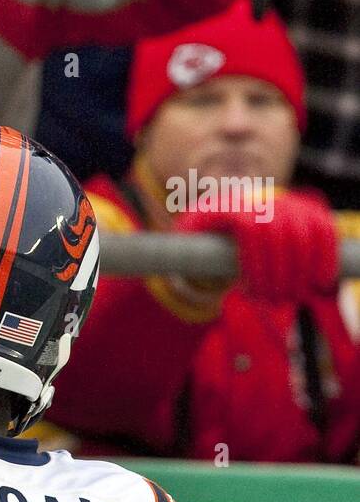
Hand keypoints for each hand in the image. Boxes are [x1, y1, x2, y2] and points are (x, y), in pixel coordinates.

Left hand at [174, 190, 337, 303]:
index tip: (250, 292)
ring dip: (301, 270)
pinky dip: (326, 255)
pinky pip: (324, 230)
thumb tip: (176, 275)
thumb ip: (181, 254)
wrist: (231, 210)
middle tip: (273, 301)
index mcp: (231, 205)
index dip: (255, 264)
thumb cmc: (205, 233)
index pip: (251, 229)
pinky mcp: (307, 211)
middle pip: (280, 234)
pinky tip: (321, 280)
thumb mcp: (187, 239)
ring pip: (305, 233)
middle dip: (279, 273)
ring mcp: (287, 203)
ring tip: (291, 297)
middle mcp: (262, 199)